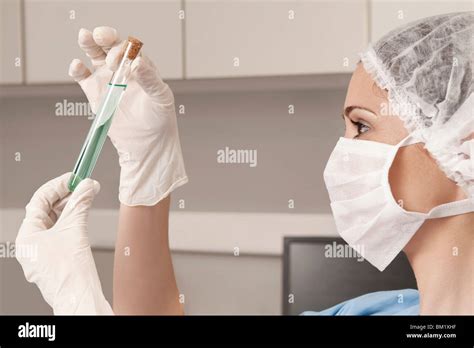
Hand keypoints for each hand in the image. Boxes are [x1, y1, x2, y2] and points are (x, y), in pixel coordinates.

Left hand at [16, 173, 112, 314]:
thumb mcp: (75, 228)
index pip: (39, 201)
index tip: (74, 178)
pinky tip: (84, 217)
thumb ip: (80, 203)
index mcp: (27, 236)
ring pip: (55, 224)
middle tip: (84, 187)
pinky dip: (72, 224)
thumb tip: (87, 186)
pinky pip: (61, 236)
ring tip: (87, 199)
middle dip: (66, 197)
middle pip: (47, 212)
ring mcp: (42, 254)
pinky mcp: (55, 260)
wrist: (80, 297)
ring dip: (71, 209)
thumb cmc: (70, 272)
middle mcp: (31, 245)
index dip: (57, 186)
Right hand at [69, 26, 187, 205]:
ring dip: (89, 44)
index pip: (131, 49)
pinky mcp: (96, 93)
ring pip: (95, 55)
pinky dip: (77, 69)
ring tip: (84, 36)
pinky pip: (83, 77)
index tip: (121, 60)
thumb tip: (137, 63)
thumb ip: (150, 80)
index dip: (124, 48)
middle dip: (105, 37)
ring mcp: (109, 80)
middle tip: (100, 37)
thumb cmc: (160, 120)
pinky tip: (77, 66)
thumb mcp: (160, 99)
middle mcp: (124, 70)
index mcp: (143, 67)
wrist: (147, 144)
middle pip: (111, 46)